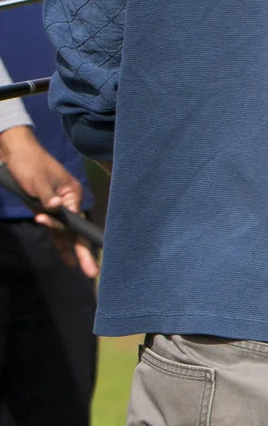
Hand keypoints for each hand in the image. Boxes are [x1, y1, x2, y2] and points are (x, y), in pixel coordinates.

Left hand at [0, 126, 93, 278]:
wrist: (16, 153)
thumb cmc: (30, 164)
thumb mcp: (37, 179)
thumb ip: (47, 195)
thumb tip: (56, 207)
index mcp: (72, 194)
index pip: (74, 221)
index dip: (78, 238)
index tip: (88, 255)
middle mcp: (69, 203)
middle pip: (76, 231)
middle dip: (83, 252)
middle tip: (92, 272)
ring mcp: (57, 208)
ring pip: (66, 233)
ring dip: (71, 250)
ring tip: (81, 269)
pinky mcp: (46, 211)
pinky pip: (55, 231)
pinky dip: (60, 243)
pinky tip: (67, 259)